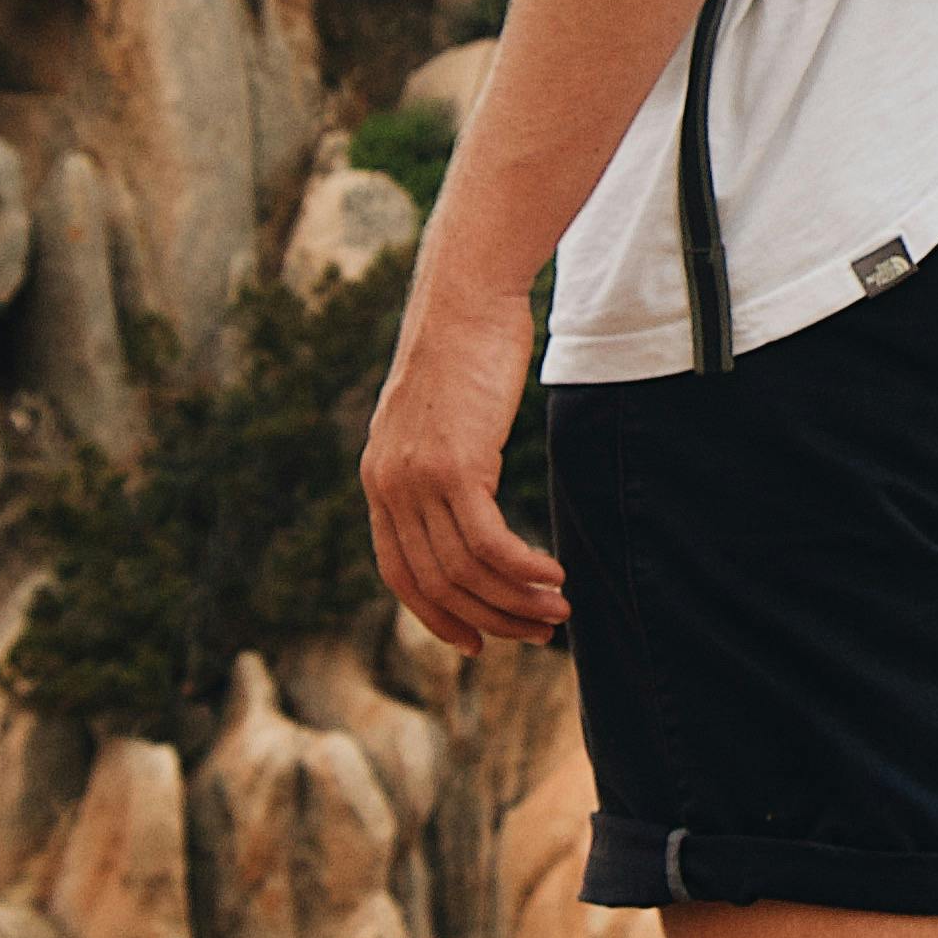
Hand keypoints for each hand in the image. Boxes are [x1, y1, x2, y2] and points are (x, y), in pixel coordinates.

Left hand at [362, 261, 570, 653]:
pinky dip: (524, 570)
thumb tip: (465, 499)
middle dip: (489, 619)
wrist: (465, 296)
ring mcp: (418, 479)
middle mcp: (389, 487)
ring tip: (558, 612)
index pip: (399, 573)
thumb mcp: (436, 417)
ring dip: (516, 601)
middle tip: (536, 633)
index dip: (437, 616)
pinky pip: (490, 544)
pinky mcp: (454, 467)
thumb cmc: (463, 349)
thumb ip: (436, 464)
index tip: (474, 641)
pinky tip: (555, 576)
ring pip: (466, 570)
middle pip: (437, 582)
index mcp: (379, 481)